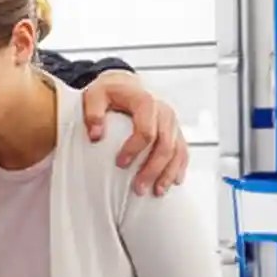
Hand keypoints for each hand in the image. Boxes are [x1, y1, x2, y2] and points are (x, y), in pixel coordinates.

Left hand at [82, 71, 188, 196]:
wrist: (124, 84)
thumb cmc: (108, 93)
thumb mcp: (94, 96)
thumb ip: (93, 114)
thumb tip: (95, 136)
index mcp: (145, 101)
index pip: (146, 130)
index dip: (134, 149)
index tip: (120, 164)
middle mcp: (164, 111)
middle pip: (164, 145)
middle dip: (152, 169)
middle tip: (137, 188)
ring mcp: (172, 122)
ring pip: (177, 151)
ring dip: (167, 173)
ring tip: (156, 192)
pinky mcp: (175, 131)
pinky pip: (183, 151)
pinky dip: (179, 168)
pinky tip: (173, 182)